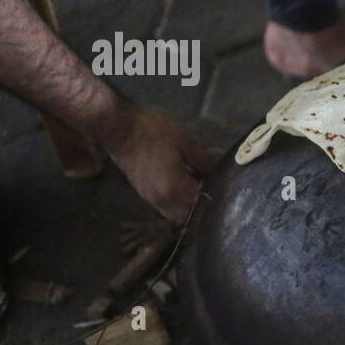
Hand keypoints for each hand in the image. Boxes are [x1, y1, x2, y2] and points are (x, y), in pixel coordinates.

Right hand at [100, 103, 217, 222]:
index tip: (227, 190)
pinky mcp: (144, 193)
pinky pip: (166, 207)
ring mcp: (151, 199)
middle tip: (215, 191)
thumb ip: (205, 160)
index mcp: (175, 190)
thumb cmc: (153, 132)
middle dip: (203, 208)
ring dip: (189, 207)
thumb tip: (220, 170)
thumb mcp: (186, 142)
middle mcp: (163, 201)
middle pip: (189, 217)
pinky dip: (178, 203)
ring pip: (176, 215)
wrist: (117, 128)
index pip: (202, 205)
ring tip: (200, 189)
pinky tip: (185, 187)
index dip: (216, 199)